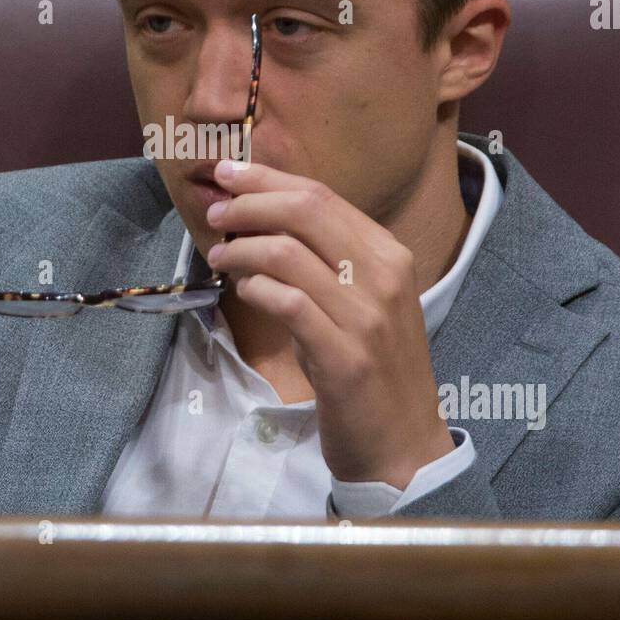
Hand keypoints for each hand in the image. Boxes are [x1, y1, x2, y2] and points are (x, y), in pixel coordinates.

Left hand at [205, 159, 451, 488]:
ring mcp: (367, 316)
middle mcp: (384, 276)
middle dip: (249, 203)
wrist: (404, 445)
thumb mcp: (362, 301)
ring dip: (242, 248)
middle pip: (305, 211)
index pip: (321, 196)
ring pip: (288, 253)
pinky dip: (256, 288)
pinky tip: (243, 291)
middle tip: (216, 213)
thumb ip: (327, 258)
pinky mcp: (344, 356)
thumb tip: (263, 215)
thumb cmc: (374, 369)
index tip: (228, 173)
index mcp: (390, 254)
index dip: (267, 179)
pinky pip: (287, 302)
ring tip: (220, 258)